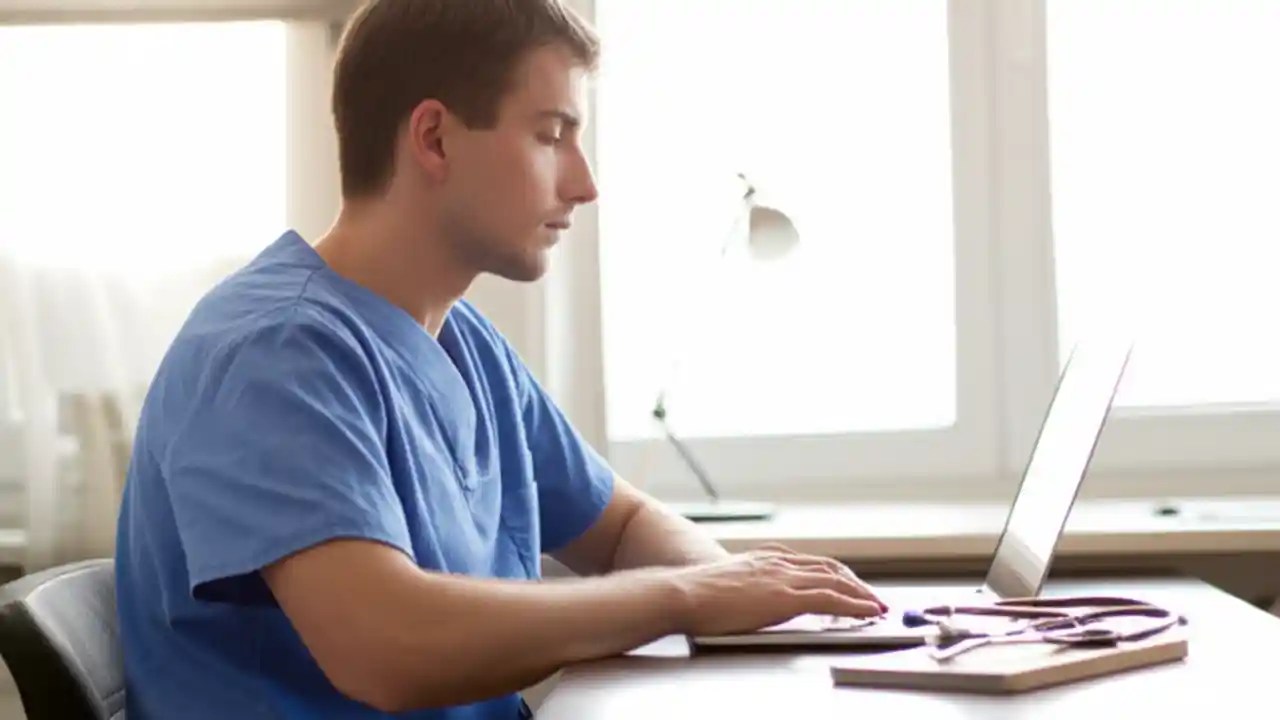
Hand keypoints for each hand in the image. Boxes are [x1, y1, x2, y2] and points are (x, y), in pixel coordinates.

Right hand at [663, 543, 887, 636]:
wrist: (683, 593)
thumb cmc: (696, 594)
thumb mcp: (727, 582)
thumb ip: (746, 585)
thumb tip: (749, 598)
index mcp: (765, 558)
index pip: (810, 562)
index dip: (834, 573)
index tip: (849, 583)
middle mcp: (778, 562)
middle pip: (829, 568)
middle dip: (854, 582)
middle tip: (871, 596)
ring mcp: (783, 578)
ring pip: (835, 581)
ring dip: (861, 594)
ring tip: (877, 605)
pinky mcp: (785, 597)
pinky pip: (830, 599)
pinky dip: (854, 605)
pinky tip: (868, 612)